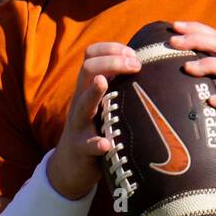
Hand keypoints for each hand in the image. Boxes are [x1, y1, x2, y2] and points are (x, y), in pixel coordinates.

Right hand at [47, 41, 141, 198]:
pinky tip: (105, 144)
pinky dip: (96, 143)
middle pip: (87, 70)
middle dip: (112, 62)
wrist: (70, 167)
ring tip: (103, 82)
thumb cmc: (96, 130)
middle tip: (136, 66)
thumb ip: (116, 86)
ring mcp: (79, 124)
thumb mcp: (103, 104)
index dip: (110, 48)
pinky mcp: (80, 148)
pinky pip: (87, 144)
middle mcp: (80, 101)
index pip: (91, 55)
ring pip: (82, 103)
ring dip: (93, 92)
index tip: (133, 53)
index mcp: (88, 89)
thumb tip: (145, 65)